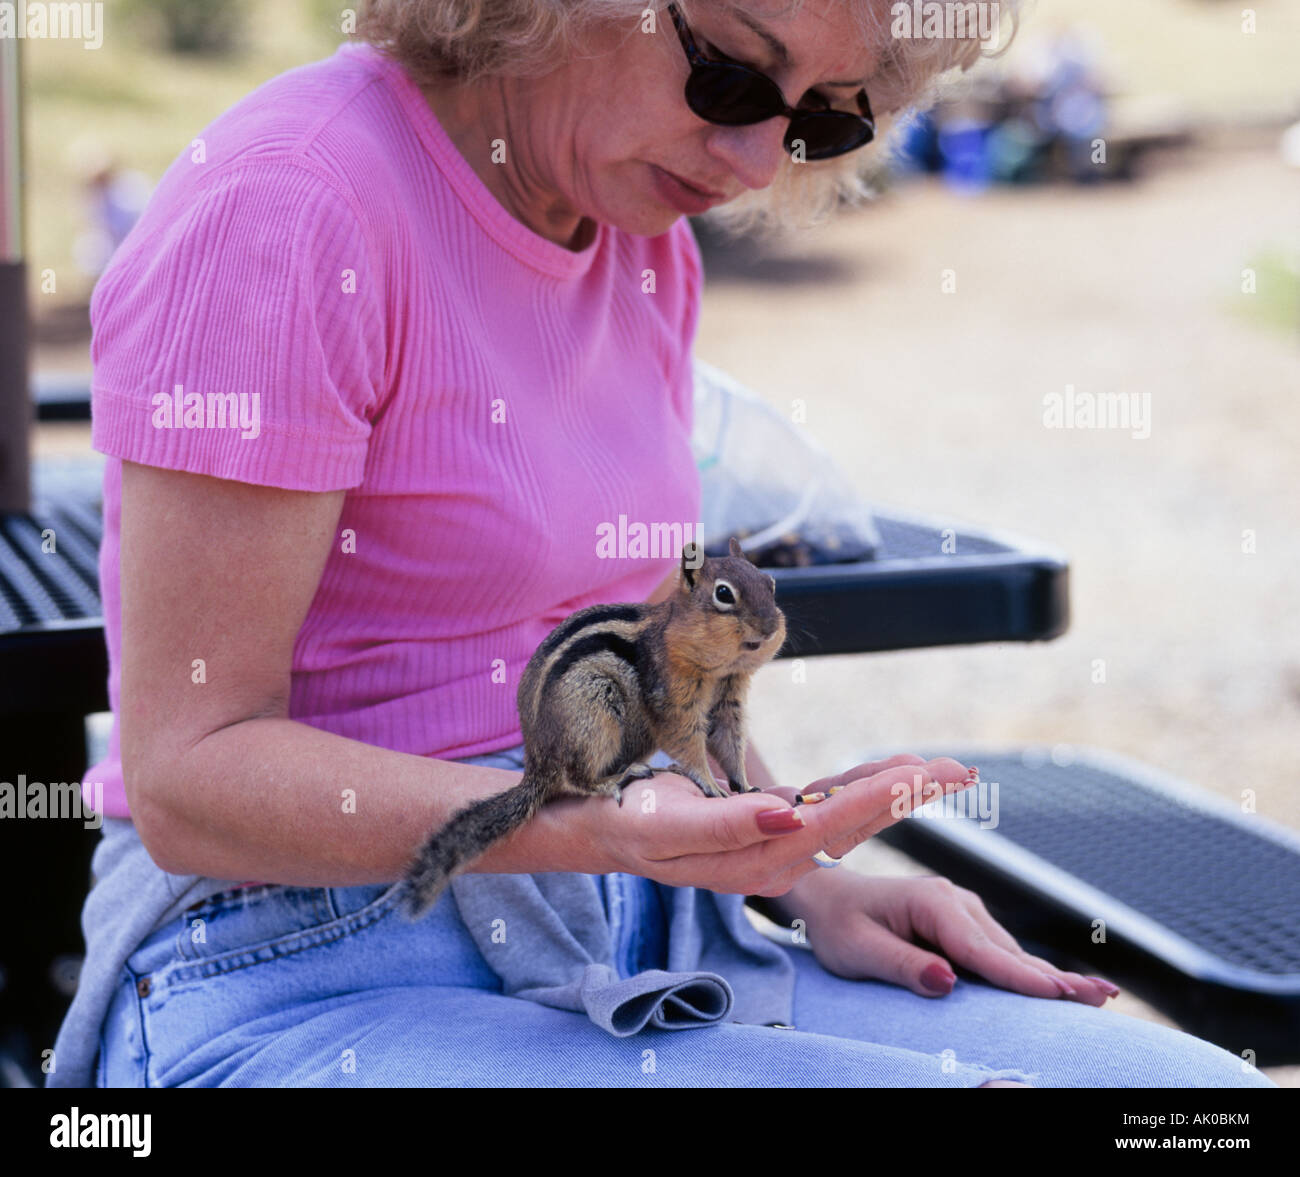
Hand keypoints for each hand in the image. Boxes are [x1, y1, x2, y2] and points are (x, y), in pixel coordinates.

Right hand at [584, 753, 978, 898]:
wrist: (600, 830)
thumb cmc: (626, 821)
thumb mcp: (662, 825)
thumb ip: (725, 827)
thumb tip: (787, 816)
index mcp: (751, 863)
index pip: (826, 827)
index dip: (873, 800)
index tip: (915, 777)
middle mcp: (772, 861)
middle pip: (851, 827)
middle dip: (905, 797)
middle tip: (958, 770)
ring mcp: (773, 847)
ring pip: (846, 819)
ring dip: (894, 792)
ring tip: (943, 770)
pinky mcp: (769, 829)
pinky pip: (826, 809)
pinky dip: (862, 789)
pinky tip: (890, 774)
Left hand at [778, 869, 1119, 1005]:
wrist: (829, 900)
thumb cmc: (840, 926)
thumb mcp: (858, 951)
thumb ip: (902, 966)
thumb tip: (948, 982)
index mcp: (933, 902)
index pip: (982, 950)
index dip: (1021, 977)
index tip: (1060, 995)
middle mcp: (957, 902)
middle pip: (1009, 951)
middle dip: (1055, 977)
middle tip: (1104, 997)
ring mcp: (966, 912)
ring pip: (1010, 954)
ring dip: (1049, 977)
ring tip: (1097, 997)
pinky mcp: (967, 926)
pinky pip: (1001, 955)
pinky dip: (1030, 973)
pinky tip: (1062, 989)